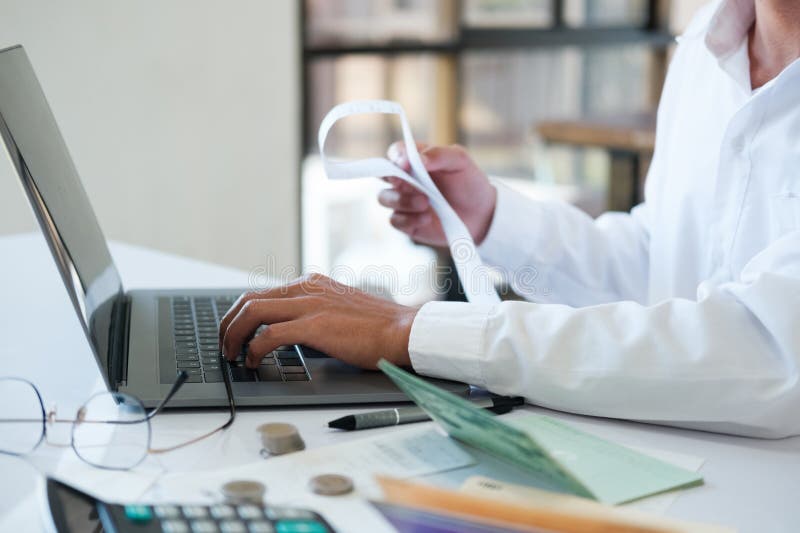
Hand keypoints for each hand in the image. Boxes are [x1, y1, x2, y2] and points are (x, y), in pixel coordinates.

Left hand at [218, 274, 415, 369]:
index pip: (262, 294)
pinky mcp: (315, 326)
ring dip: (234, 335)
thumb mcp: (339, 311)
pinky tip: (253, 362)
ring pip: (252, 312)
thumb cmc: (378, 328)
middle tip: (224, 346)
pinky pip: (269, 335)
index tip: (234, 334)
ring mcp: (310, 305)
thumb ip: (315, 314)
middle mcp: (307, 288)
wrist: (403, 331)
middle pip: (248, 300)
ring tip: (232, 356)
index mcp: (311, 284)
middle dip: (228, 324)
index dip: (240, 315)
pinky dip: (254, 349)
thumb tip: (291, 335)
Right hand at [378, 142, 496, 246]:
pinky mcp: (407, 222)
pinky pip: (395, 220)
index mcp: (415, 159)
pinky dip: (408, 220)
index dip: (396, 156)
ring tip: (425, 203)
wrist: (481, 214)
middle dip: (393, 179)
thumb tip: (418, 160)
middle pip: (383, 175)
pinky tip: (427, 218)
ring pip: (384, 198)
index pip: (395, 152)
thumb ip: (439, 154)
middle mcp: (405, 179)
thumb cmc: (469, 182)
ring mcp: (403, 201)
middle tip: (408, 184)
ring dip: (402, 201)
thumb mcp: (460, 162)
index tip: (406, 164)